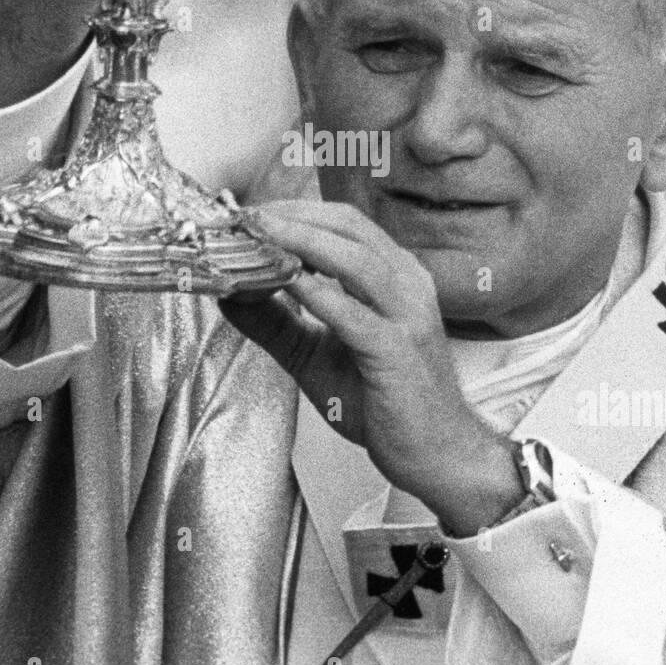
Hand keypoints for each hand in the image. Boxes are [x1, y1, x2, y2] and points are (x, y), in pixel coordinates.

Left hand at [220, 201, 523, 536]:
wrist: (434, 453)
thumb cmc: (385, 402)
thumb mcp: (316, 354)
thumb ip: (277, 322)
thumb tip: (230, 294)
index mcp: (394, 276)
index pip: (343, 223)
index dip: (293, 211)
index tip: (248, 214)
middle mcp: (407, 284)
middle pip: (347, 226)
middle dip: (291, 217)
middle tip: (243, 218)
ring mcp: (407, 315)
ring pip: (353, 258)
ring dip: (300, 242)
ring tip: (257, 237)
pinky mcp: (398, 351)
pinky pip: (353, 313)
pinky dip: (315, 292)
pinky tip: (284, 283)